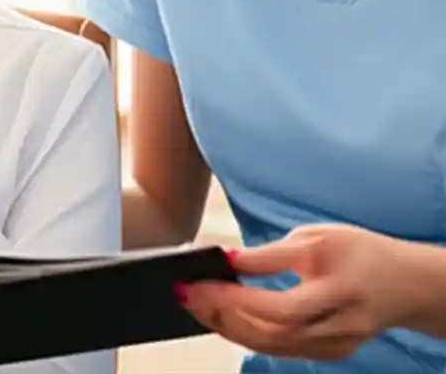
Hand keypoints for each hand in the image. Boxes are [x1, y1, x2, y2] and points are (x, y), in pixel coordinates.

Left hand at [178, 223, 428, 360]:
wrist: (407, 285)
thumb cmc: (359, 253)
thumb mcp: (317, 238)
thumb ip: (270, 255)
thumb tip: (225, 261)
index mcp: (342, 292)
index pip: (282, 307)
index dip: (236, 298)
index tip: (198, 281)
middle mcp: (340, 327)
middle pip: (271, 334)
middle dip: (220, 315)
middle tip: (184, 292)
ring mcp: (335, 347)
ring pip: (270, 346)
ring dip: (225, 326)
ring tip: (193, 303)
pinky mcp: (327, 354)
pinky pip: (278, 349)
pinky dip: (245, 333)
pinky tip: (219, 316)